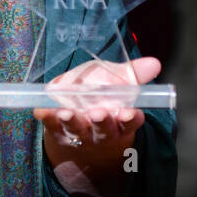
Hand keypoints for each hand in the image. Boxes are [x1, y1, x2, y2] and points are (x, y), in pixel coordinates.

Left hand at [35, 56, 159, 157]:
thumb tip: (154, 64)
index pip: (129, 122)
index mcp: (120, 120)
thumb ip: (134, 74)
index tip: (130, 113)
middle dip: (101, 122)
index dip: (130, 119)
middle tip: (98, 113)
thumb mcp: (119, 83)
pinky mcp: (57, 129)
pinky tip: (41, 110)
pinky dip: (47, 118)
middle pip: (103, 130)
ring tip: (66, 112)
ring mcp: (78, 133)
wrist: (78, 115)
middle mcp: (100, 131)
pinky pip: (50, 125)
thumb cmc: (102, 96)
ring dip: (72, 121)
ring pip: (76, 130)